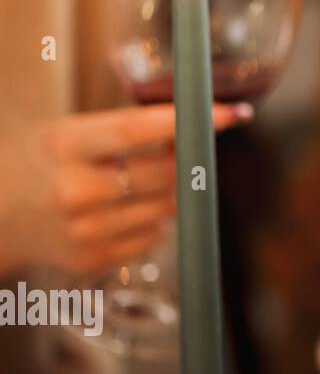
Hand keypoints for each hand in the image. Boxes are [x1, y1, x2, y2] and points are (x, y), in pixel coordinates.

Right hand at [0, 103, 251, 276]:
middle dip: (183, 159)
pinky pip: (154, 237)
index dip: (192, 121)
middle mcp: (75, 189)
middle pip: (165, 173)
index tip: (232, 114)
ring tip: (139, 180)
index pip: (139, 129)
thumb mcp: (63, 132)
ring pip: (167, 207)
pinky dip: (152, 221)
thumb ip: (124, 129)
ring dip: (169, 191)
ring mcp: (84, 229)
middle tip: (180, 148)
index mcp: (63, 145)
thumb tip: (193, 127)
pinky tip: (123, 209)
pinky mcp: (92, 258)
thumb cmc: (32, 164)